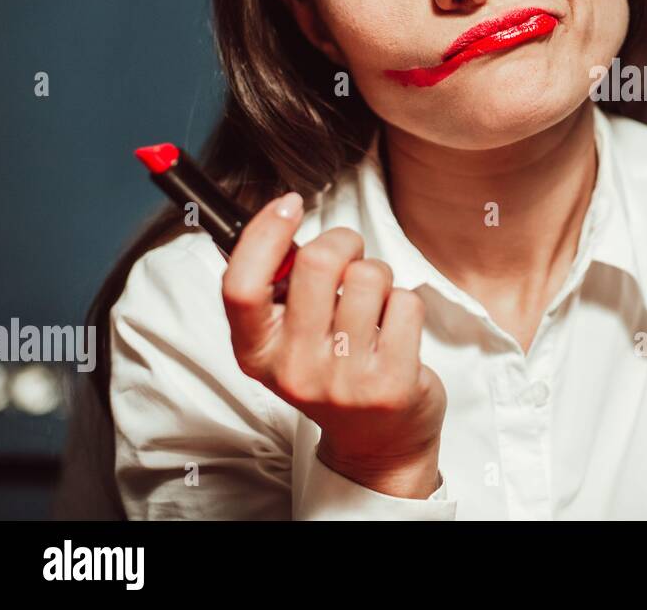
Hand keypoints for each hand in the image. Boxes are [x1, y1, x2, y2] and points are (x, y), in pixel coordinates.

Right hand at [221, 192, 446, 498]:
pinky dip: (406, 304)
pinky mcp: (390, 384)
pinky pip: (406, 302)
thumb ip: (282, 287)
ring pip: (369, 276)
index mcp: (257, 354)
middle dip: (343, 242)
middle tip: (351, 257)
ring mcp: (343, 380)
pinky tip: (395, 332)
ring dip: (379, 277)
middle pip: (316, 263)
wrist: (379, 442)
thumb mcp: (291, 337)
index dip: (263, 234)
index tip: (289, 204)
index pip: (240, 286)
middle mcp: (293, 370)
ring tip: (374, 307)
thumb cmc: (335, 370)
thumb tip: (281, 217)